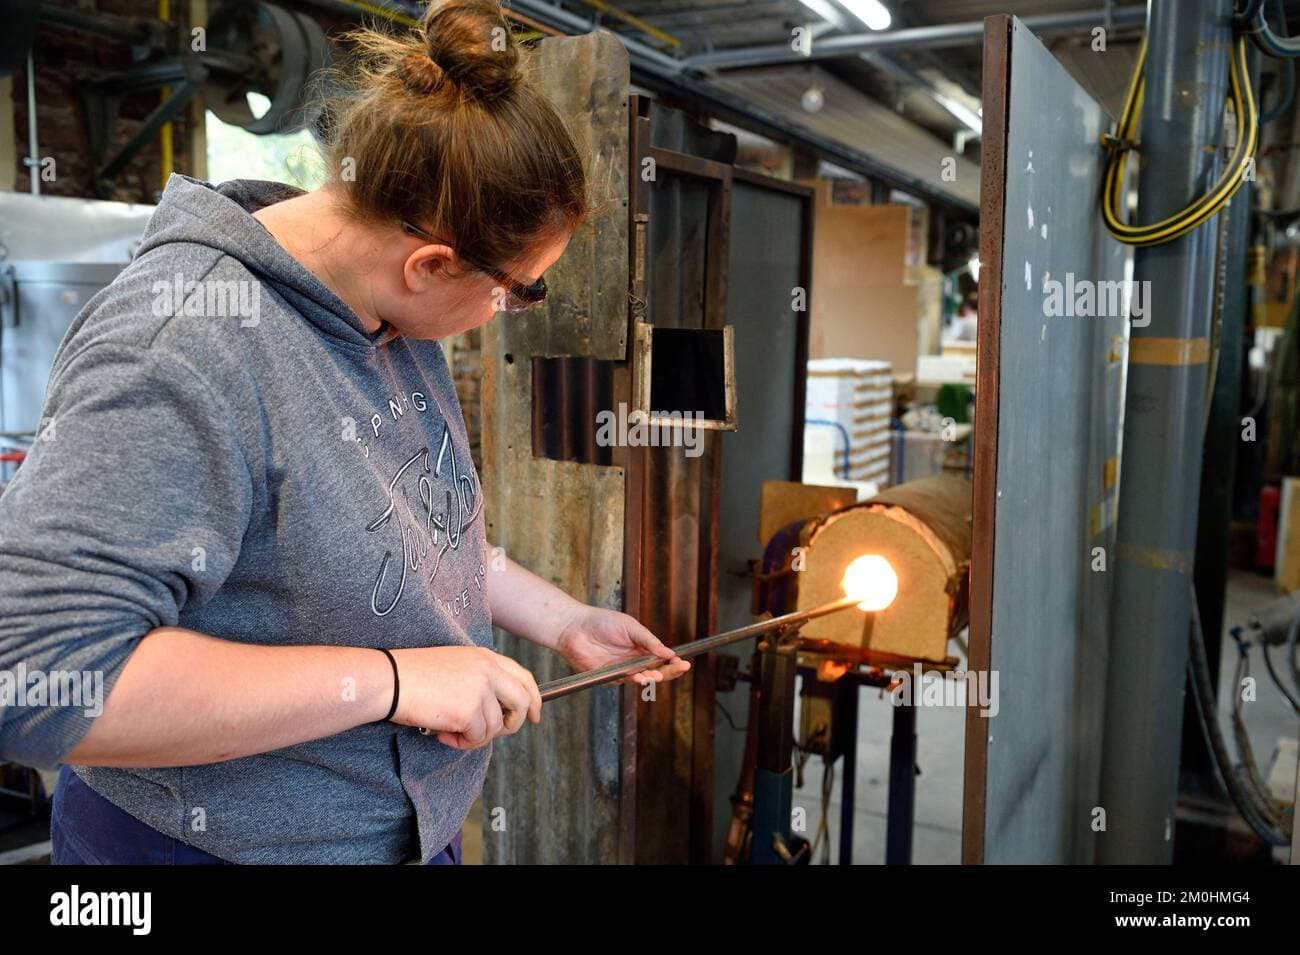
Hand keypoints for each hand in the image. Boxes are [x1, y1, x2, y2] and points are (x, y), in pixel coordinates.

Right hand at [390, 646, 541, 749]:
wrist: (390, 680)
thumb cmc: (415, 675)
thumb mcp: (456, 665)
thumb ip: (482, 680)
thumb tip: (497, 710)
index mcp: (486, 657)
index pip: (524, 678)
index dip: (534, 699)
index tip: (534, 715)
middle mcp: (488, 671)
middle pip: (522, 703)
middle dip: (513, 724)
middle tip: (495, 734)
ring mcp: (480, 691)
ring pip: (495, 727)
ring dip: (474, 737)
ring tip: (450, 731)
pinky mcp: (468, 711)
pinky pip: (476, 738)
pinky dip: (460, 743)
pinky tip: (442, 734)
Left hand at [553, 605, 690, 688]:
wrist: (575, 628)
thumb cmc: (601, 622)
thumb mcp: (630, 626)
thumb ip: (649, 640)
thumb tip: (668, 652)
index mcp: (641, 647)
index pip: (662, 658)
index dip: (673, 662)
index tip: (684, 662)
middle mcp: (633, 660)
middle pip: (656, 671)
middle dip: (669, 672)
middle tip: (679, 669)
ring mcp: (622, 670)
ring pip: (643, 678)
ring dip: (653, 677)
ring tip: (658, 674)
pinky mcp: (609, 677)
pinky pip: (625, 681)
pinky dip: (635, 680)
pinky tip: (642, 677)